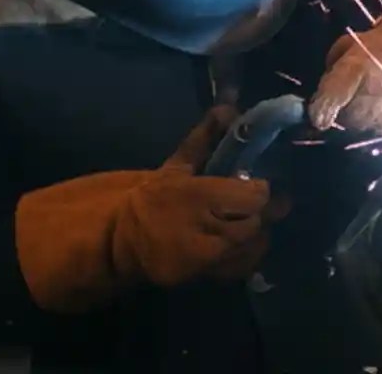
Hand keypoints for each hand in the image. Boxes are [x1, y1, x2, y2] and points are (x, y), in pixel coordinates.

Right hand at [15, 107, 290, 312]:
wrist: (120, 239)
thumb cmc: (150, 198)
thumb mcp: (176, 165)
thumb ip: (205, 138)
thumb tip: (228, 106)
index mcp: (195, 194)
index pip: (252, 196)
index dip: (261, 190)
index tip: (260, 183)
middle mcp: (202, 227)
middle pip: (254, 222)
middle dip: (261, 213)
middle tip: (259, 204)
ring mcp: (203, 256)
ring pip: (251, 246)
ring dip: (256, 233)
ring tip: (249, 223)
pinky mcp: (202, 275)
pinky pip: (240, 267)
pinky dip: (247, 255)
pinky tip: (242, 244)